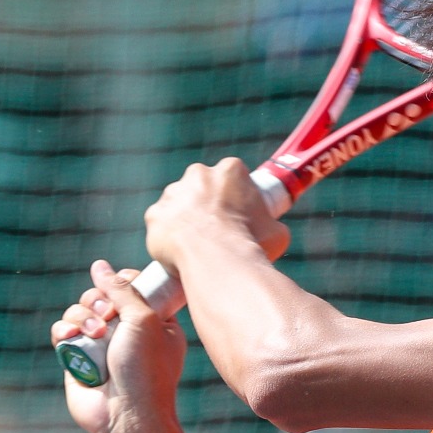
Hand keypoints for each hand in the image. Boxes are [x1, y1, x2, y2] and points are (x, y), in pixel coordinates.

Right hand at [51, 260, 187, 432]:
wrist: (127, 415)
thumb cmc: (145, 369)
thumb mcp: (143, 320)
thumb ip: (121, 289)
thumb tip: (99, 265)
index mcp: (154, 322)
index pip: (133, 287)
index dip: (123, 282)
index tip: (122, 286)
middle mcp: (127, 332)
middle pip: (102, 296)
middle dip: (99, 299)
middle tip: (108, 315)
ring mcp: (100, 346)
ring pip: (79, 311)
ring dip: (82, 315)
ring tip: (94, 332)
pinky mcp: (76, 359)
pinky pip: (63, 331)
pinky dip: (63, 329)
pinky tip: (69, 336)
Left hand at [144, 159, 290, 277]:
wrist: (218, 262)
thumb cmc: (251, 245)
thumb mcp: (277, 232)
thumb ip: (271, 224)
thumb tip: (272, 231)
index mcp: (231, 170)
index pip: (233, 177)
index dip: (236, 197)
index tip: (239, 215)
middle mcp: (199, 174)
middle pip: (202, 186)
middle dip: (207, 204)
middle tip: (217, 231)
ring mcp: (173, 193)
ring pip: (178, 204)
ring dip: (185, 219)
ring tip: (197, 246)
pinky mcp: (155, 214)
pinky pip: (161, 225)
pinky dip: (167, 237)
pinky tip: (178, 252)